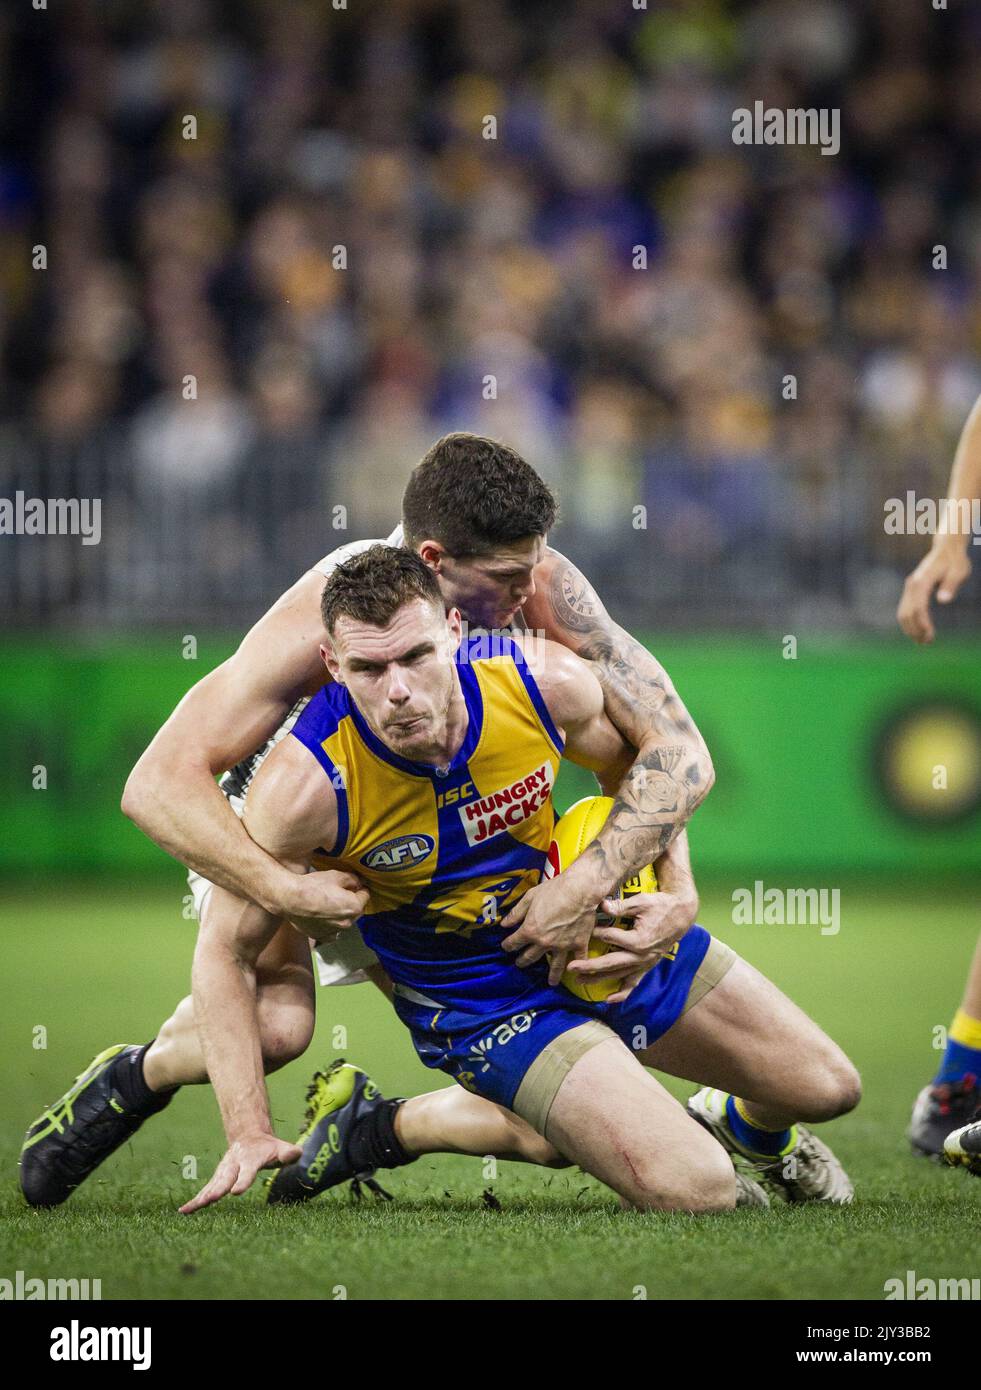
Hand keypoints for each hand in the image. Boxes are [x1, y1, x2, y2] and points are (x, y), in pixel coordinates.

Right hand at [179, 1134, 301, 1213]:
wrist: (249, 1137)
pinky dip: (195, 1200)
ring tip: (190, 1209)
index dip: (243, 1181)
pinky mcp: (217, 1178)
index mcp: (251, 1159)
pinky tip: (184, 1211)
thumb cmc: (268, 1148)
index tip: (236, 1192)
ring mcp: (223, 1171)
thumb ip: (289, 1152)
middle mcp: (234, 1164)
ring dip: (201, 1197)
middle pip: (225, 1178)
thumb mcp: (281, 1148)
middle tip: (211, 1199)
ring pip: (211, 1185)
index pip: (248, 1171)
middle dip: (218, 1189)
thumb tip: (296, 1154)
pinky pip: (205, 1190)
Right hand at [276, 869, 369, 942]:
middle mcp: (347, 923)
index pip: (365, 895)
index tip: (353, 884)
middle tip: (340, 892)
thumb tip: (359, 883)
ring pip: (343, 921)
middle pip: (355, 910)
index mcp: (354, 908)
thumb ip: (353, 879)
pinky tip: (323, 917)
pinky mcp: (320, 936)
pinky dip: (330, 925)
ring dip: (340, 914)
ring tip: (328, 903)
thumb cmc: (314, 886)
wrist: (290, 899)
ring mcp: (333, 932)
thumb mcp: (336, 875)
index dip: (359, 888)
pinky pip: (331, 932)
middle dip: (351, 902)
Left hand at [501, 871, 598, 985]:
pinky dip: (578, 966)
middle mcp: (545, 942)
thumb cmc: (554, 890)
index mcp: (530, 930)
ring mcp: (562, 946)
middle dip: (523, 961)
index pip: (514, 942)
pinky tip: (577, 973)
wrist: (580, 890)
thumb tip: (504, 924)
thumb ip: (516, 913)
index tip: (506, 946)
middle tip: (520, 963)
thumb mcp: (530, 897)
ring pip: (555, 966)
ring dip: (552, 975)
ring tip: (551, 982)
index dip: (508, 945)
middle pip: (530, 956)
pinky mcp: (579, 944)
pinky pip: (579, 960)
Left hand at [565, 890, 698, 1002]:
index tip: (584, 929)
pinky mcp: (646, 966)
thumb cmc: (660, 905)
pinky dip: (622, 994)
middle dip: (589, 966)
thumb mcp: (641, 902)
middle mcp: (641, 956)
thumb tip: (602, 905)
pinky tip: (609, 1000)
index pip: (610, 938)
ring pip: (618, 975)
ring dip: (598, 979)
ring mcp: (644, 963)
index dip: (595, 933)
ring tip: (579, 981)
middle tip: (571, 967)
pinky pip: (634, 983)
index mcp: (639, 940)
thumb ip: (621, 907)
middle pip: (610, 963)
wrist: (681, 915)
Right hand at [898, 543, 971, 643]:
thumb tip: (943, 600)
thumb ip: (951, 585)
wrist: (946, 548)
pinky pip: (905, 610)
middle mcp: (912, 585)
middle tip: (928, 643)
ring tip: (923, 641)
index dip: (922, 623)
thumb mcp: (959, 571)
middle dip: (915, 630)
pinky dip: (909, 623)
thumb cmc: (955, 560)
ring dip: (910, 629)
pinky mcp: (911, 591)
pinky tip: (919, 631)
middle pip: (907, 613)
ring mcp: (910, 588)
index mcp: (922, 581)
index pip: (918, 607)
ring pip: (903, 613)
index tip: (930, 636)